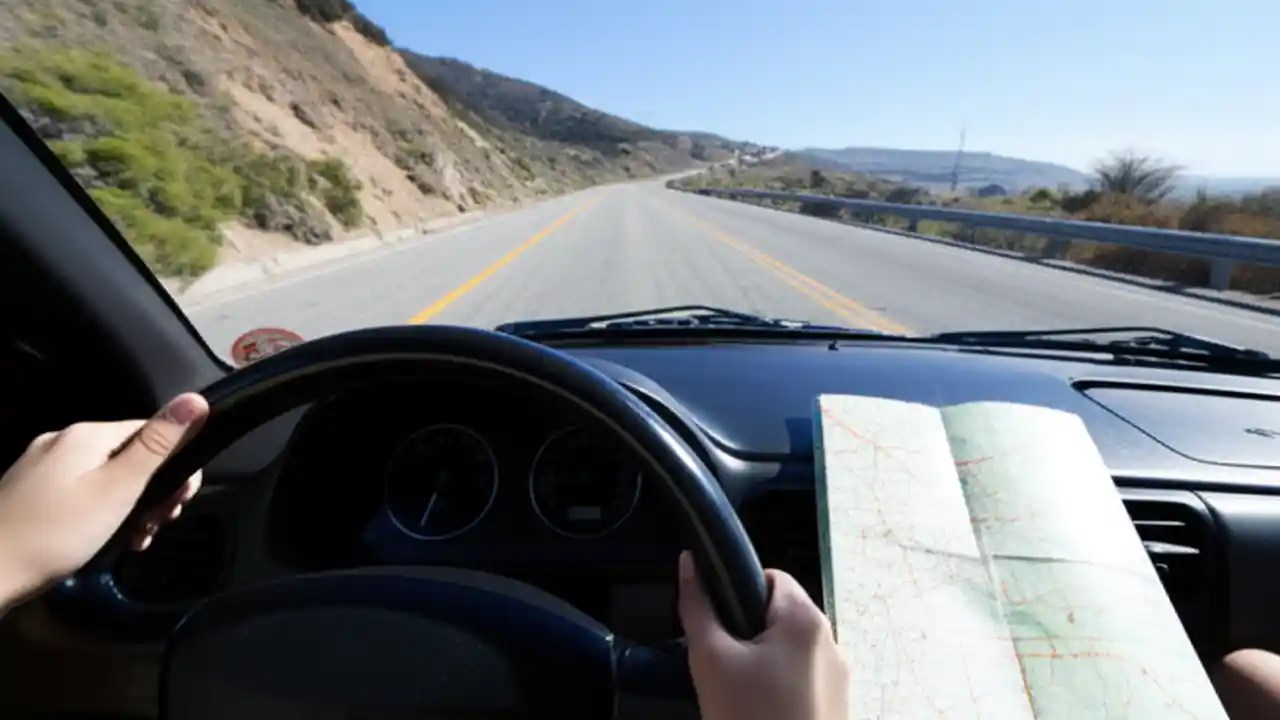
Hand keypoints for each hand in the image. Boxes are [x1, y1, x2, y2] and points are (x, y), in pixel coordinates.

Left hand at [0, 392, 208, 608]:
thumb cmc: (59, 532)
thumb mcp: (118, 488)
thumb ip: (157, 444)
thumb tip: (195, 399)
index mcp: (86, 435)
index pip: (151, 431)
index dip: (176, 464)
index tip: (180, 501)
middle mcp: (62, 441)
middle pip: (129, 455)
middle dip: (154, 490)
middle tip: (157, 526)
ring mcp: (41, 466)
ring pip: (107, 476)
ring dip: (131, 505)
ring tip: (135, 538)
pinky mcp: (30, 492)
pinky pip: (82, 491)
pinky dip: (102, 512)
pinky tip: (106, 538)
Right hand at [678, 551, 849, 719]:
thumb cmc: (747, 717)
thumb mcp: (710, 659)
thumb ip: (697, 607)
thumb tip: (689, 562)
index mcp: (806, 619)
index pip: (770, 577)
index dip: (737, 592)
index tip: (718, 625)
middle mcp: (832, 641)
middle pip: (781, 615)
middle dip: (748, 632)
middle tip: (723, 664)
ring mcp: (840, 677)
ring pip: (790, 650)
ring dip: (763, 661)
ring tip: (739, 693)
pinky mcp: (838, 706)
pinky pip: (803, 679)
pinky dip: (780, 686)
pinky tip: (759, 711)